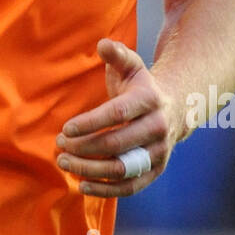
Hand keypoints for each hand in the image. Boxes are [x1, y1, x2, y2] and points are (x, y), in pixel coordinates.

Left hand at [55, 38, 177, 196]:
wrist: (175, 108)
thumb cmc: (141, 86)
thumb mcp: (131, 65)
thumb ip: (116, 54)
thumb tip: (102, 44)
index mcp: (150, 100)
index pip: (117, 114)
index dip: (90, 123)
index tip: (66, 128)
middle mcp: (158, 128)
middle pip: (117, 144)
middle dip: (84, 147)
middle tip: (60, 145)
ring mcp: (159, 152)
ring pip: (122, 168)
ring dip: (90, 169)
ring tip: (64, 163)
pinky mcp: (156, 171)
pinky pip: (131, 187)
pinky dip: (106, 190)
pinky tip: (82, 185)